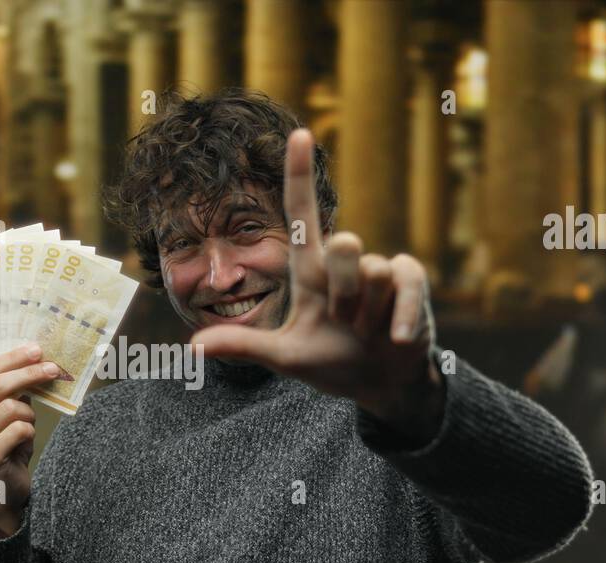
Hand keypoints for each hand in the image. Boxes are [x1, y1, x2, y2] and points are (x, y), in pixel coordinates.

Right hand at [0, 344, 60, 536]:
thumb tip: (37, 359)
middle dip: (30, 373)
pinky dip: (29, 432)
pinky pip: (19, 430)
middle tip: (53, 369)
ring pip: (12, 408)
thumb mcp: (9, 412)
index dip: (14, 357)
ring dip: (30, 414)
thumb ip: (14, 389)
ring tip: (28, 425)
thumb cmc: (9, 444)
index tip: (38, 349)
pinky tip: (24, 442)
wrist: (5, 488)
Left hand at [189, 128, 443, 443]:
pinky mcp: (411, 283)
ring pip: (372, 270)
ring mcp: (380, 270)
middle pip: (342, 244)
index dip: (299, 175)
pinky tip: (396, 338)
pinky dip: (397, 317)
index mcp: (310, 271)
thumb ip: (244, 348)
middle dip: (343, 292)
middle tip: (345, 324)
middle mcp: (345, 262)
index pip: (302, 213)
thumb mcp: (286, 358)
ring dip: (366, 311)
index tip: (298, 134)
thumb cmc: (332, 362)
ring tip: (368, 331)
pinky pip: (403, 284)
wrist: (380, 385)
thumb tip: (194, 347)